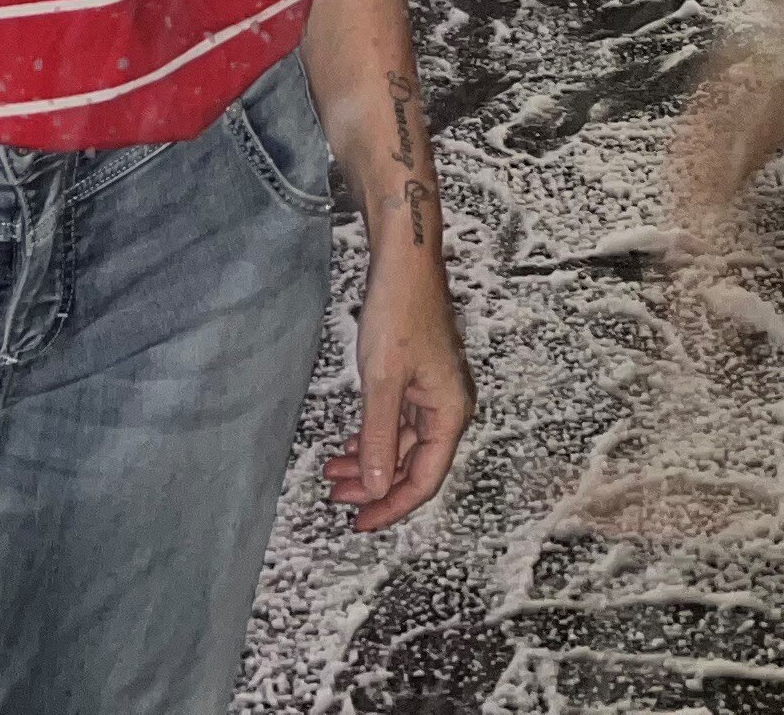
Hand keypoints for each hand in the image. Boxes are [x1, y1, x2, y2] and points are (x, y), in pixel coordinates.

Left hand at [323, 249, 472, 530]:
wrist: (404, 261)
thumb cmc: (399, 313)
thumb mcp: (382, 381)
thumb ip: (380, 437)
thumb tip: (378, 488)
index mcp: (450, 412)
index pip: (425, 478)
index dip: (393, 505)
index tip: (360, 521)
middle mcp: (447, 407)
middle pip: (414, 465)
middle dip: (376, 485)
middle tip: (336, 498)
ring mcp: (432, 393)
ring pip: (402, 445)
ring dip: (370, 462)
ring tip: (333, 474)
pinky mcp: (416, 379)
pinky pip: (397, 423)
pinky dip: (372, 438)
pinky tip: (348, 445)